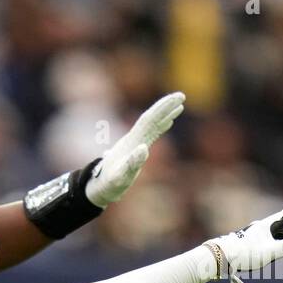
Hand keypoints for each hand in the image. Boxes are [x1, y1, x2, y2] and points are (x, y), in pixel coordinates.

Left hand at [85, 92, 184, 207]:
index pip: (148, 120)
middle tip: (182, 96)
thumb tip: (144, 148)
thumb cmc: (110, 183)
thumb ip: (131, 163)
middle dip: (166, 106)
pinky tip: (169, 122)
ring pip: (152, 124)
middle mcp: (133, 138)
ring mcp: (135, 142)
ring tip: (180, 105)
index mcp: (131, 141)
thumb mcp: (120, 176)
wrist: (100, 187)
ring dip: (165, 114)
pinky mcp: (137, 148)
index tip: (175, 99)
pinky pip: (152, 133)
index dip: (162, 108)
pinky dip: (161, 126)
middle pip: (151, 118)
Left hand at [206, 200, 282, 282]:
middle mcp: (258, 228)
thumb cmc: (245, 254)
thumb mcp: (271, 251)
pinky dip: (273, 241)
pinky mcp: (245, 245)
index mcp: (265, 226)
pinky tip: (271, 246)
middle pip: (279, 223)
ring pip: (271, 232)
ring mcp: (251, 236)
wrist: (219, 258)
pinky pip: (263, 240)